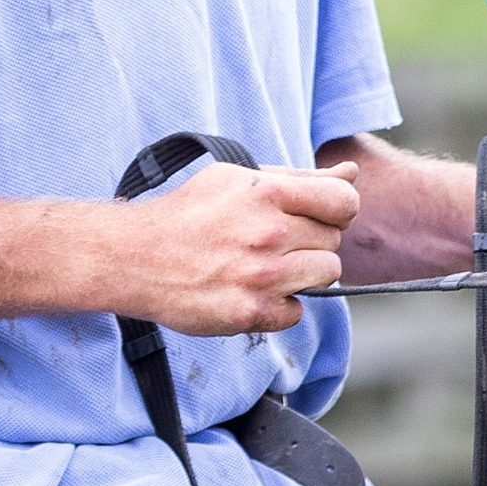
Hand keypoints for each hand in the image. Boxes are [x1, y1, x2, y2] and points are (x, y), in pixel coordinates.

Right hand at [115, 161, 359, 333]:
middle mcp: (269, 234)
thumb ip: (301, 178)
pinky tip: (253, 291)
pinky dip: (281, 306)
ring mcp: (262, 276)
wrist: (134, 257)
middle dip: (311, 241)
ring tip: (267, 267)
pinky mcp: (250, 312)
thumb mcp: (241, 180)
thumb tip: (352, 173)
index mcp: (269, 194)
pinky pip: (297, 312)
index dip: (337, 209)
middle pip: (333, 241)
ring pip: (326, 276)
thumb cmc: (191, 213)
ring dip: (303, 274)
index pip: (344, 202)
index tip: (319, 216)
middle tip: (273, 243)